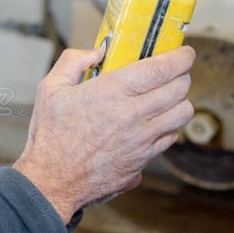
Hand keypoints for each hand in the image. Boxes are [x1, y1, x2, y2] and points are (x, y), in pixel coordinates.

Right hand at [12, 46, 195, 223]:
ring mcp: (141, 139)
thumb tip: (97, 52)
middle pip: (180, 88)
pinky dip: (169, 125)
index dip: (180, 57)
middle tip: (173, 71)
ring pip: (183, 113)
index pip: (162, 69)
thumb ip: (72, 62)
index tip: (184, 52)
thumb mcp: (49, 89)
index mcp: (111, 92)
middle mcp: (132, 115)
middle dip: (182, 75)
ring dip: (179, 100)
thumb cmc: (51, 135)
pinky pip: (171, 136)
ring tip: (167, 96)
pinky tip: (154, 121)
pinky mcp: (143, 158)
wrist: (53, 180)